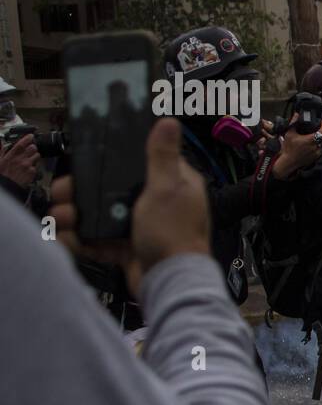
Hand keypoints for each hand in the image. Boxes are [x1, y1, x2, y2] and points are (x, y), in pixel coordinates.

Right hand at [0, 134, 39, 187]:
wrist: (8, 187)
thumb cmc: (3, 174)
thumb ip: (1, 150)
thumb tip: (0, 142)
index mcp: (11, 156)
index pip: (21, 144)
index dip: (28, 138)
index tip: (31, 136)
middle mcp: (21, 160)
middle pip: (33, 148)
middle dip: (32, 147)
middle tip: (29, 150)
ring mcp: (28, 166)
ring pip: (37, 156)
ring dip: (34, 156)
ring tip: (29, 159)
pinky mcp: (32, 173)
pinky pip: (36, 166)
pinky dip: (33, 167)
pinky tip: (27, 169)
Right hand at [50, 118, 210, 296]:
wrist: (171, 282)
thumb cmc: (175, 235)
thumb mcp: (166, 188)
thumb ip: (162, 157)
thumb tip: (169, 122)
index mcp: (173, 183)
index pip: (138, 162)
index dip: (110, 161)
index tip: (86, 164)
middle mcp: (157, 202)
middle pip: (111, 188)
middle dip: (82, 193)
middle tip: (63, 196)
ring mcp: (141, 225)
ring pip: (101, 214)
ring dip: (77, 216)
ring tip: (63, 220)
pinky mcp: (129, 247)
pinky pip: (99, 240)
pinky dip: (82, 240)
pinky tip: (69, 239)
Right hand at [272, 116, 321, 178]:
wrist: (288, 162)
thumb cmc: (288, 148)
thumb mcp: (289, 134)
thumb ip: (294, 123)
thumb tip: (296, 114)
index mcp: (311, 139)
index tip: (321, 122)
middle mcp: (316, 146)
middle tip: (318, 128)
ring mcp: (317, 152)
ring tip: (317, 135)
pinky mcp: (316, 157)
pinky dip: (320, 145)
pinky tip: (314, 143)